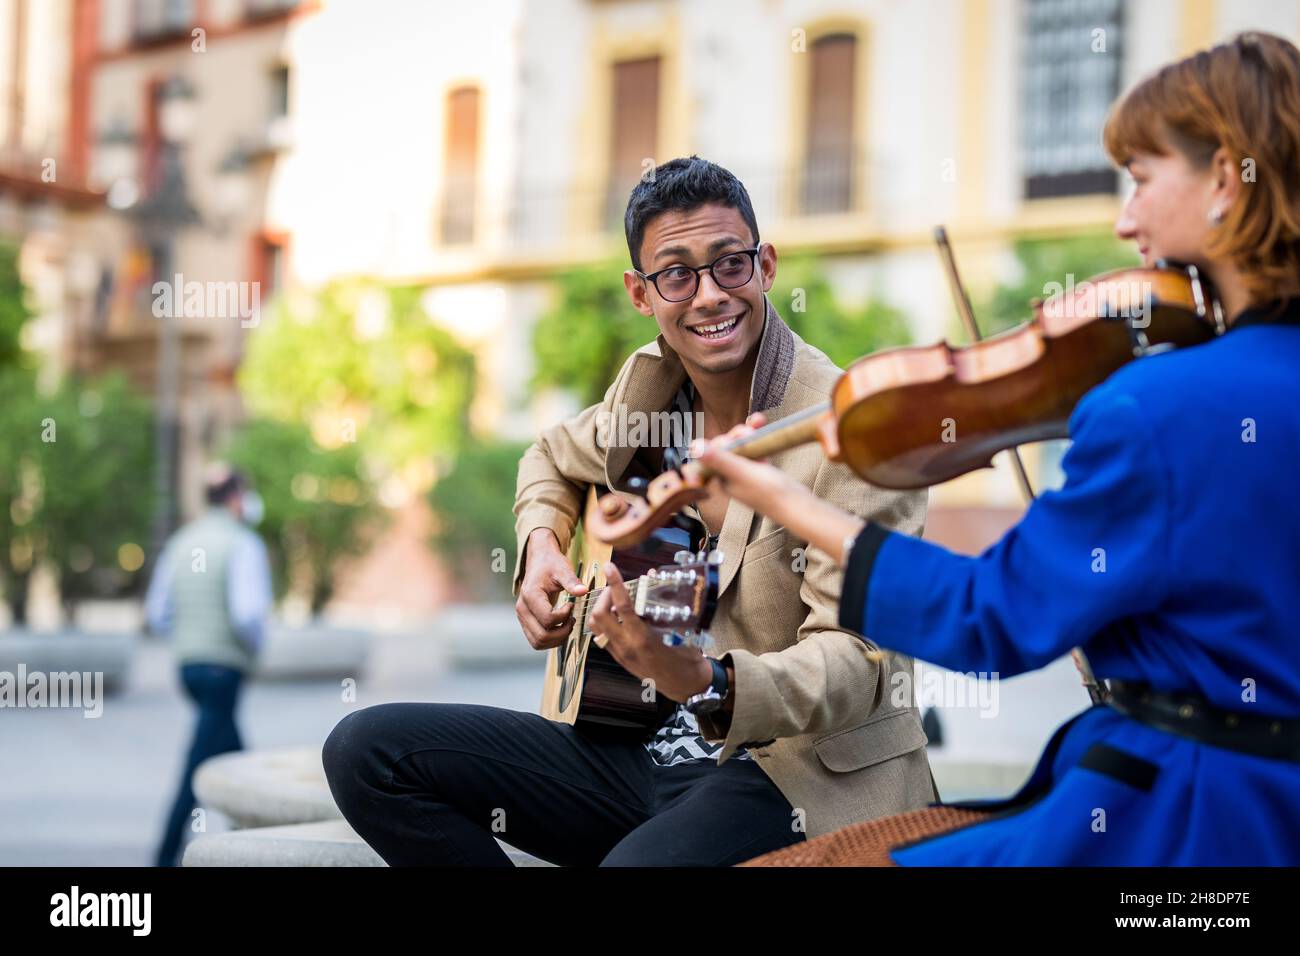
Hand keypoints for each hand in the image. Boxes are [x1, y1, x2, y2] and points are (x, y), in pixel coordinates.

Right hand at [515, 528, 587, 649]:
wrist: (540, 560)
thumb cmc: (551, 563)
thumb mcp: (563, 569)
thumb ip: (572, 581)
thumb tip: (583, 591)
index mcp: (530, 595)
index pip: (548, 619)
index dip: (564, 616)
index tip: (571, 604)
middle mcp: (523, 608)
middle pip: (541, 636)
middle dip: (562, 632)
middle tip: (572, 619)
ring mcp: (522, 616)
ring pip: (537, 642)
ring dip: (556, 639)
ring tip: (567, 624)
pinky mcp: (526, 621)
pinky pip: (536, 639)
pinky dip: (550, 639)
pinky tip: (561, 627)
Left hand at [588, 563, 713, 703]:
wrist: (684, 686)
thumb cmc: (686, 657)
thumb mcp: (681, 629)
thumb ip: (665, 602)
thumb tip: (652, 576)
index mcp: (642, 638)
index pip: (622, 606)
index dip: (615, 584)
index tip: (610, 567)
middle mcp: (627, 647)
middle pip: (599, 615)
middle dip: (603, 596)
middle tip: (615, 587)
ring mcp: (620, 654)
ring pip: (596, 626)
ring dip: (600, 609)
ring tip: (614, 601)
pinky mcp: (618, 658)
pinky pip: (602, 636)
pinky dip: (605, 621)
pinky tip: (618, 616)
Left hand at [691, 413, 798, 518]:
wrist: (797, 505)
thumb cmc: (770, 494)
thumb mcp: (742, 472)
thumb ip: (719, 459)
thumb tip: (695, 447)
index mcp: (722, 479)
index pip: (711, 455)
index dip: (721, 442)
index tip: (733, 438)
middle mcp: (731, 477)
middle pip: (727, 448)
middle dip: (736, 435)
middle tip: (748, 431)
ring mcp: (747, 473)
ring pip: (741, 446)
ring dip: (747, 432)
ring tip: (758, 424)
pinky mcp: (761, 470)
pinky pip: (755, 448)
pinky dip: (758, 437)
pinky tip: (763, 429)